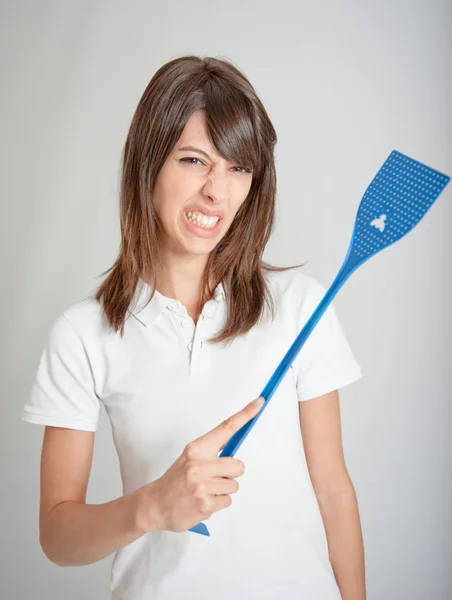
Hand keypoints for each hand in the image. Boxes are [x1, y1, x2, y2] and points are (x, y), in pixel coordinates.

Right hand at [137, 397, 264, 532]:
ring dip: (222, 491)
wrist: (154, 504)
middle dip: (230, 474)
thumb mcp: (190, 458)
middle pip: (238, 466)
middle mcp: (199, 464)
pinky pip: (227, 501)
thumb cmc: (176, 480)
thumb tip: (233, 442)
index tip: (259, 402)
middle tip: (213, 478)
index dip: (245, 414)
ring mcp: (202, 485)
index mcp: (197, 448)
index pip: (226, 428)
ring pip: (234, 486)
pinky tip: (202, 502)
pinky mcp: (205, 505)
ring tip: (204, 491)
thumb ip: (211, 451)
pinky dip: (217, 504)